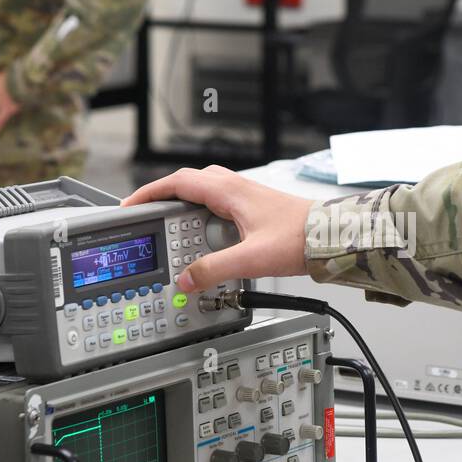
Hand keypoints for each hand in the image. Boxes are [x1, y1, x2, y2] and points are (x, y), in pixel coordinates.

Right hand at [122, 166, 312, 292]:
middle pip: (187, 184)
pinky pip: (217, 205)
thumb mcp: (251, 258)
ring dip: (184, 208)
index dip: (149, 193)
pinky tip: (203, 239)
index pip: (177, 183)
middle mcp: (235, 187)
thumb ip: (215, 269)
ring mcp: (244, 196)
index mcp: (228, 191)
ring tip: (170, 231)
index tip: (130, 206)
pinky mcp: (253, 208)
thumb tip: (187, 279)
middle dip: (162, 199)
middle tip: (146, 217)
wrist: (331, 237)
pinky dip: (202, 217)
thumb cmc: (301, 238)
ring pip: (203, 194)